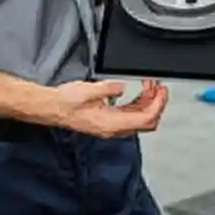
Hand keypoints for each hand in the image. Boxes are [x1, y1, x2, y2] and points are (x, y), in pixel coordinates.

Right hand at [48, 79, 168, 137]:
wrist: (52, 107)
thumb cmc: (65, 102)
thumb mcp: (88, 90)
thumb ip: (108, 89)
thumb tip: (122, 87)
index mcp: (110, 123)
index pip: (144, 118)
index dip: (157, 105)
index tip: (162, 92)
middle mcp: (113, 128)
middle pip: (145, 121)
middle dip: (156, 103)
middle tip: (159, 87)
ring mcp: (111, 126)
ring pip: (139, 118)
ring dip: (148, 102)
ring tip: (150, 86)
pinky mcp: (108, 120)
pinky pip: (130, 115)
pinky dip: (138, 104)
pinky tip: (139, 93)